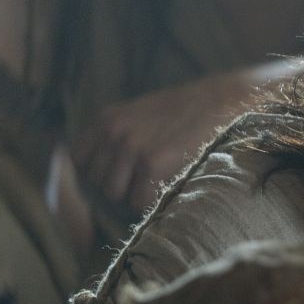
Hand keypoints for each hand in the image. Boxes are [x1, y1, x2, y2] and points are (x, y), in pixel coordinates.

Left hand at [71, 70, 256, 212]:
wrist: (225, 102)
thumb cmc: (189, 113)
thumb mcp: (143, 113)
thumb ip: (119, 133)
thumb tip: (104, 168)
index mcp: (107, 119)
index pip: (79, 159)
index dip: (98, 171)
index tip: (120, 175)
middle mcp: (113, 132)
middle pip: (96, 180)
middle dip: (118, 185)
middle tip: (145, 181)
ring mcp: (131, 147)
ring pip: (114, 194)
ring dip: (134, 195)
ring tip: (158, 185)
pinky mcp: (152, 163)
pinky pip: (138, 200)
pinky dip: (152, 201)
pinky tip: (170, 187)